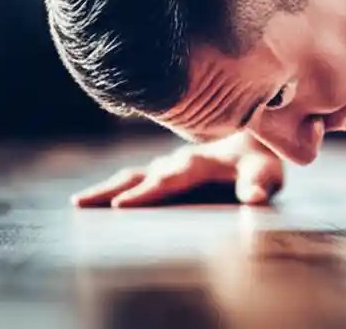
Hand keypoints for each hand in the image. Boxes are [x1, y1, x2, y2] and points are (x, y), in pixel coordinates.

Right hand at [72, 132, 283, 207]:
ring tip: (77, 203)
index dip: (145, 193)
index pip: (167, 180)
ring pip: (131, 176)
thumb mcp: (267, 173)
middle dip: (110, 191)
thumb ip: (259, 185)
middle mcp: (177, 161)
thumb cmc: (262, 161)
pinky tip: (94, 202)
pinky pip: (135, 179)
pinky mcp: (165, 171)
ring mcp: (168, 165)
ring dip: (105, 189)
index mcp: (198, 163)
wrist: (258, 137)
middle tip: (80, 204)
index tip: (120, 207)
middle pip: (138, 177)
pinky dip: (113, 189)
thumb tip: (252, 198)